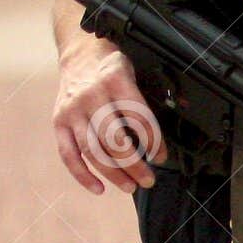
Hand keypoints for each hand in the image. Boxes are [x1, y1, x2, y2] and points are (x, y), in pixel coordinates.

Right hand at [52, 40, 165, 194]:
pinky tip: (99, 188)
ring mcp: (72, 111)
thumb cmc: (111, 66)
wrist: (79, 54)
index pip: (138, 117)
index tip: (161, 157)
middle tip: (148, 180)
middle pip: (114, 139)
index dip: (152, 141)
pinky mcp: (58, 123)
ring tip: (130, 186)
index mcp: (116, 80)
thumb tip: (183, 107)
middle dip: (134, 165)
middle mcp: (92, 96)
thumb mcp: (134, 69)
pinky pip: (68, 155)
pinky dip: (82, 175)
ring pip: (93, 151)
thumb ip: (148, 94)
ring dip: (113, 174)